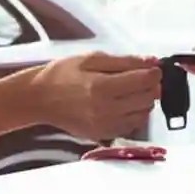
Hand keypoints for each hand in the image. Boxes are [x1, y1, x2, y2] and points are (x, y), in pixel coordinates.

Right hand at [28, 52, 161, 140]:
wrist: (39, 99)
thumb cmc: (63, 74)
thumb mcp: (91, 59)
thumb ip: (124, 61)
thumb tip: (152, 61)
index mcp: (102, 87)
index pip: (144, 81)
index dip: (155, 72)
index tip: (154, 67)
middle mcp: (106, 110)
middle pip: (147, 98)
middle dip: (152, 86)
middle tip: (144, 77)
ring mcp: (105, 125)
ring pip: (143, 114)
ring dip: (145, 101)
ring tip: (133, 90)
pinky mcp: (103, 135)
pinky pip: (131, 126)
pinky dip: (135, 114)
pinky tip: (125, 104)